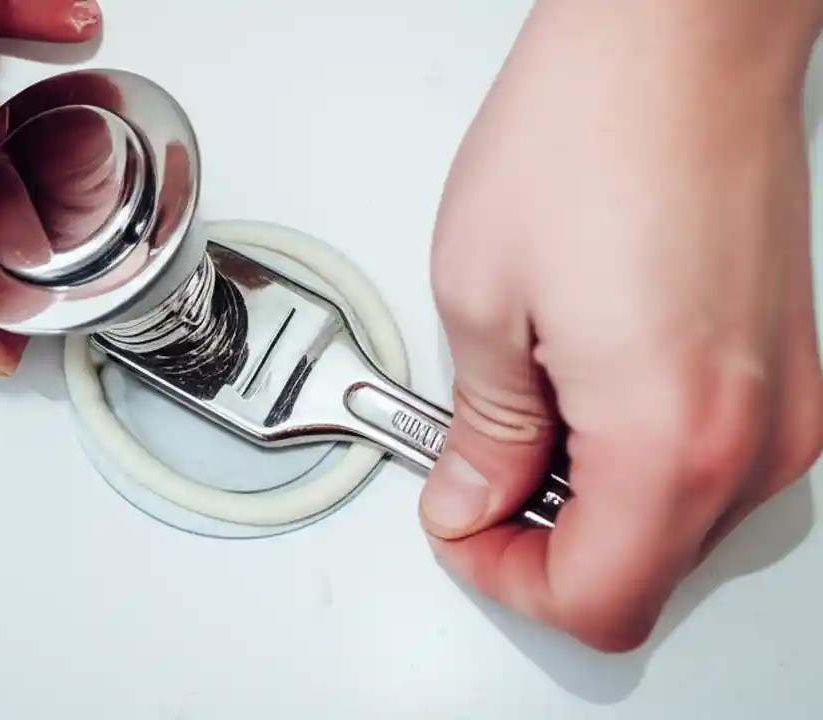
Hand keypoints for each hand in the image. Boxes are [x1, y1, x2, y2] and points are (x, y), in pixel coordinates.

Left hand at [421, 0, 822, 650]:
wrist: (678, 40)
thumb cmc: (587, 131)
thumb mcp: (480, 298)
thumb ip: (481, 430)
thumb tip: (474, 497)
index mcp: (670, 438)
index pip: (597, 602)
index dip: (508, 581)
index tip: (460, 523)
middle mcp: (753, 438)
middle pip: (641, 577)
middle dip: (542, 546)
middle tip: (473, 474)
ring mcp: (787, 406)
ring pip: (676, 529)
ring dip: (588, 505)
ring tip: (521, 415)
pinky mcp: (791, 372)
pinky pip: (709, 466)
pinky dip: (634, 460)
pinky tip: (579, 391)